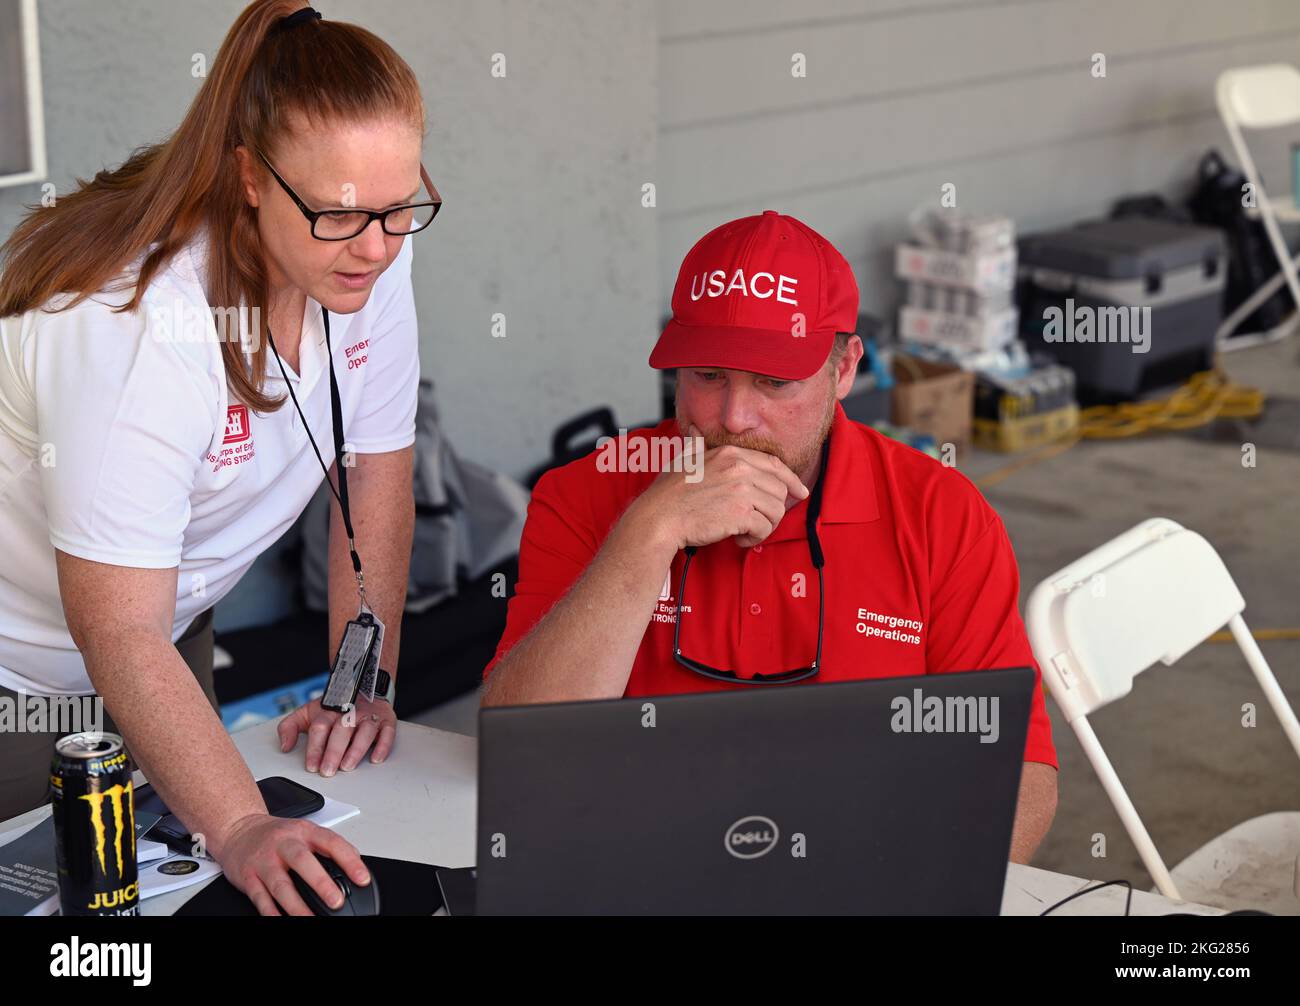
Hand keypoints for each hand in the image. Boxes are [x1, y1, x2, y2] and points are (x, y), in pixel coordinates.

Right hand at [215, 812, 370, 915]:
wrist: (238, 829)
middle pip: (303, 861)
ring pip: (281, 885)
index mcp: (303, 831)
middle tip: (336, 901)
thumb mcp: (304, 831)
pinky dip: (271, 912)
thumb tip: (356, 864)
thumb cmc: (276, 834)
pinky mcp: (248, 876)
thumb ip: (328, 846)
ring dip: (296, 906)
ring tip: (310, 919)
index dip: (349, 860)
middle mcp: (284, 844)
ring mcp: (264, 860)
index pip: (331, 842)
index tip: (362, 879)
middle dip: (321, 883)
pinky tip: (281, 920)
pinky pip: (260, 898)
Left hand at [277, 695, 396, 775]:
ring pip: (364, 731)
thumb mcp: (308, 712)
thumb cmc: (336, 707)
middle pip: (341, 730)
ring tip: (347, 766)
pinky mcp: (386, 720)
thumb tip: (284, 746)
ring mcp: (369, 716)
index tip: (311, 765)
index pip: (320, 728)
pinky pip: (387, 733)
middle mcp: (350, 712)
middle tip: (327, 770)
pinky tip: (375, 759)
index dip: (315, 748)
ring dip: (356, 750)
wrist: (363, 687)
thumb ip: (290, 727)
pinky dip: (383, 746)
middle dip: (333, 752)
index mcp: (329, 711)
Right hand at [629, 423, 808, 550]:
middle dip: (774, 509)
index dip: (791, 480)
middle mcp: (739, 467)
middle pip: (779, 489)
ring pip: (776, 510)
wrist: (658, 517)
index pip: (775, 464)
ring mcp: (741, 489)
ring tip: (745, 531)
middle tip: (759, 521)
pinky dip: (754, 538)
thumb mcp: (684, 460)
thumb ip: (697, 445)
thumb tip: (694, 431)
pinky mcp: (741, 513)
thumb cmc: (668, 493)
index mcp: (730, 453)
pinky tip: (739, 539)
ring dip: (764, 526)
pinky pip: (764, 528)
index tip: (799, 491)